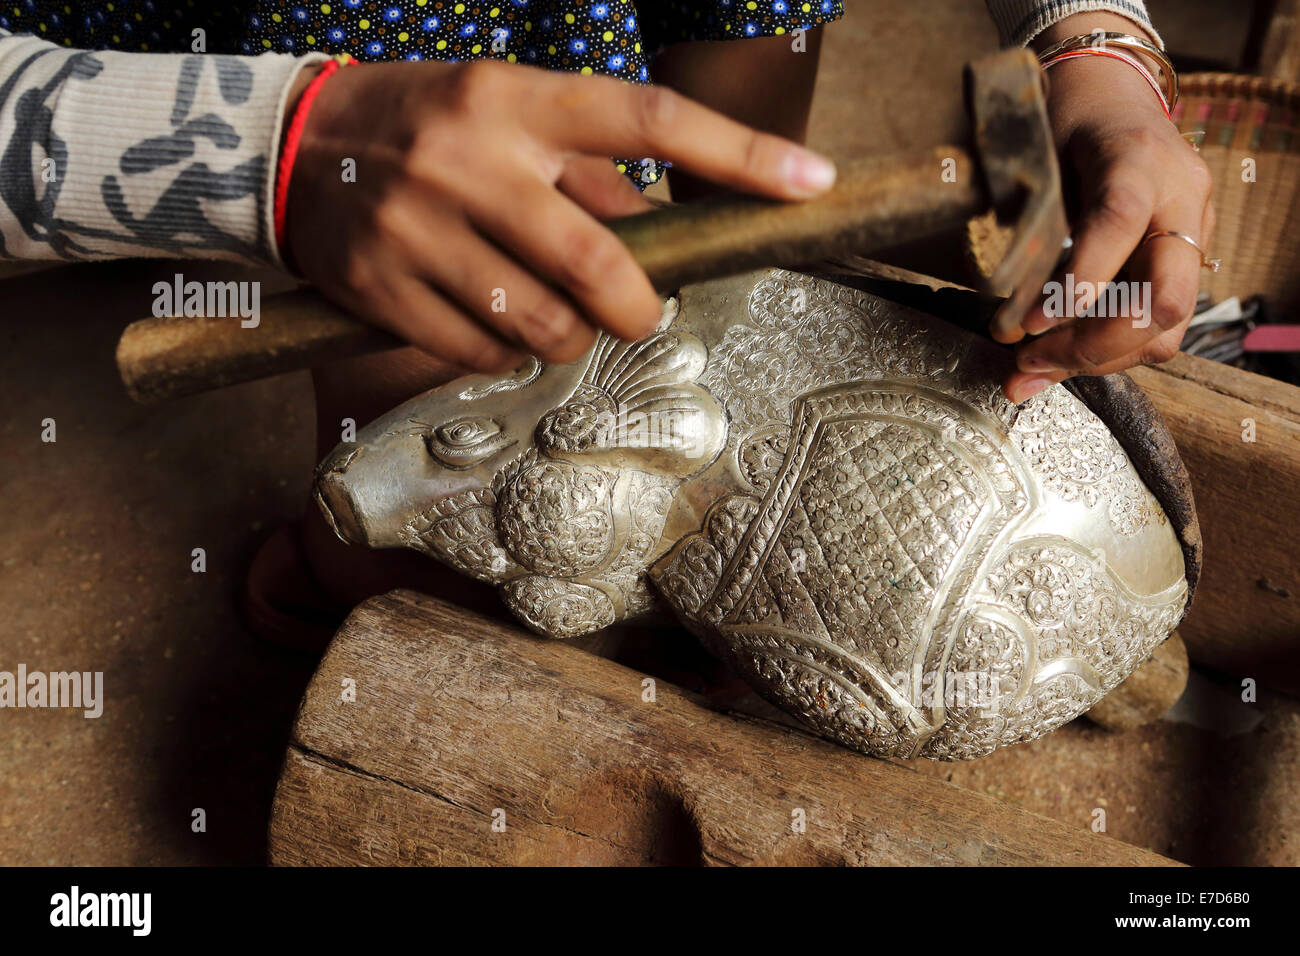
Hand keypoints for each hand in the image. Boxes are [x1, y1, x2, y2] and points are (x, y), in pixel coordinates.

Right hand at [282, 59, 837, 371]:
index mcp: (515, 98)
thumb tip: (665, 234)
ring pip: (540, 323)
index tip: (812, 183)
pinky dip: (505, 353)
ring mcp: (419, 228)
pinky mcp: (382, 290)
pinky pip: (478, 353)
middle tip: (637, 311)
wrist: (291, 147)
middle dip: (636, 306)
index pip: (647, 120)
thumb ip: (586, 171)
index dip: (737, 155)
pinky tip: (493, 323)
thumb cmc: (428, 125)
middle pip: (597, 261)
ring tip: (552, 314)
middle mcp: (470, 159)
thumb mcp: (507, 113)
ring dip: (569, 337)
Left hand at [1000, 17, 1213, 402]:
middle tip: (1026, 361)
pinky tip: (1056, 358)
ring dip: (1096, 360)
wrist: (1112, 93)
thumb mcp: (1038, 158)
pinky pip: (1157, 325)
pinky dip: (1104, 352)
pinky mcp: (1186, 261)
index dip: (1078, 280)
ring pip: (1166, 326)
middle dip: (1093, 345)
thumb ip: (1029, 226)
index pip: (1119, 221)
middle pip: (1164, 297)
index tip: (1028, 324)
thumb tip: (1006, 317)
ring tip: (1030, 370)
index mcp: (1137, 157)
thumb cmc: (1064, 122)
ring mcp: (1193, 232)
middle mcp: (1180, 199)